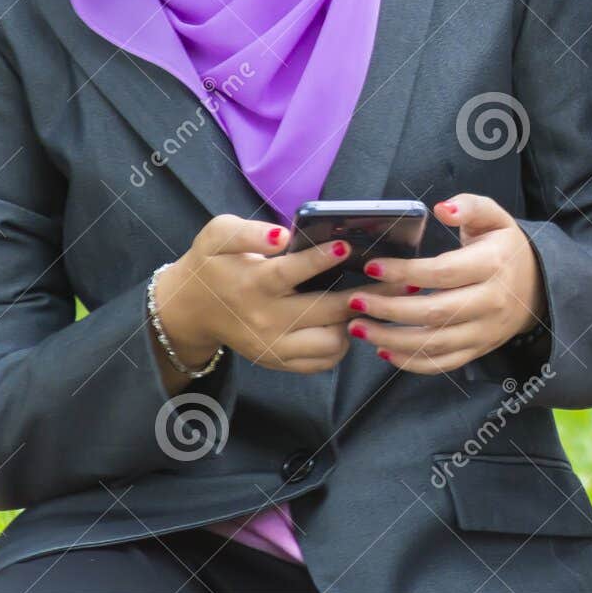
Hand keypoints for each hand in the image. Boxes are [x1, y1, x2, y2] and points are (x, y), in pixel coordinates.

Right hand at [158, 215, 370, 376]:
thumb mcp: (217, 236)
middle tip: (401, 279)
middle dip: (367, 293)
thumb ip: (246, 232)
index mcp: (253, 283)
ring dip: (357, 320)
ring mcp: (275, 345)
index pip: (290, 273)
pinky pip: (323, 361)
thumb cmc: (212, 264)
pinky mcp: (280, 361)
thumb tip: (281, 235)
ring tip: (375, 300)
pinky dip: (343, 343)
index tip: (346, 246)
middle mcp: (266, 319)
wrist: (190, 310)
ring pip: (331, 341)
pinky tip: (352, 321)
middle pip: (325, 310)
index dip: (320, 259)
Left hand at [343, 195, 547, 374]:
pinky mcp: (478, 349)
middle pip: (434, 313)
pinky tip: (384, 350)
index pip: (443, 272)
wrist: (537, 285)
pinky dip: (411, 362)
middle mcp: (490, 301)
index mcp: (492, 264)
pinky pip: (442, 363)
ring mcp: (484, 330)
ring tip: (358, 328)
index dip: (405, 273)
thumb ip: (469, 206)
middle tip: (355, 302)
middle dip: (389, 310)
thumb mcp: (494, 217)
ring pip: (434, 344)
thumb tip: (442, 209)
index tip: (372, 267)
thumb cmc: (505, 247)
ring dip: (392, 340)